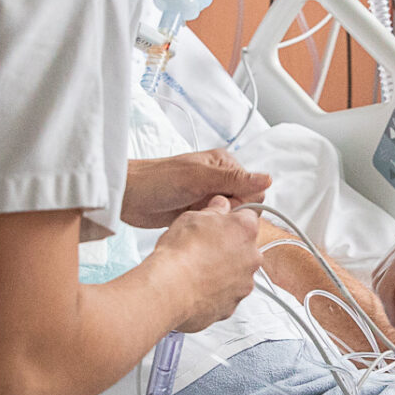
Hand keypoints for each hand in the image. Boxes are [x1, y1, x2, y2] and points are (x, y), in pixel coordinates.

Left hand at [122, 151, 271, 228]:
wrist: (127, 197)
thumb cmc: (157, 179)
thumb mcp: (199, 178)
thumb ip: (234, 179)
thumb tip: (267, 178)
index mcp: (225, 165)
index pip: (254, 189)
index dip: (242, 202)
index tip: (222, 205)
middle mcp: (220, 180)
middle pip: (244, 206)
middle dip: (229, 214)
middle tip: (207, 212)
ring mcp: (209, 197)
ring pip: (230, 219)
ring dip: (217, 223)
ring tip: (197, 218)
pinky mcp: (199, 213)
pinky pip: (215, 226)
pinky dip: (208, 230)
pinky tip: (194, 226)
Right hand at [147, 197, 263, 330]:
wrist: (169, 289)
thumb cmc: (180, 252)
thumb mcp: (192, 217)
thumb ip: (214, 211)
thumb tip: (220, 207)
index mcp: (245, 230)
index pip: (247, 218)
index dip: (231, 220)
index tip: (218, 224)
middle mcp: (252, 257)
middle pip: (244, 248)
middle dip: (228, 248)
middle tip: (203, 249)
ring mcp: (244, 284)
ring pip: (237, 274)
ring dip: (223, 272)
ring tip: (196, 271)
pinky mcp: (232, 306)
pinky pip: (226, 295)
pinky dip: (215, 292)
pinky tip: (195, 287)